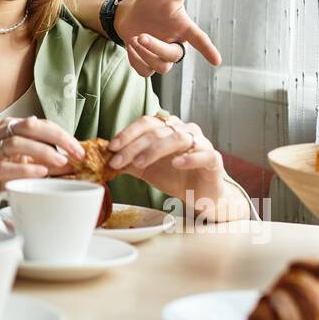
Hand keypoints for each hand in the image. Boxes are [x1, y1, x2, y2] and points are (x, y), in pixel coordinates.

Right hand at [0, 116, 85, 219]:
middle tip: (76, 153)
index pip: (40, 124)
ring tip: (61, 163)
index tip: (80, 149)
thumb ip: (45, 164)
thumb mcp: (23, 166)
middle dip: (57, 138)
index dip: (62, 134)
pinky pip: (4, 166)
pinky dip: (24, 169)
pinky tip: (39, 173)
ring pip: (16, 142)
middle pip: (29, 126)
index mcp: (9, 129)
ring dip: (42, 152)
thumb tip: (72, 165)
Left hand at [106, 113, 229, 204]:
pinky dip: (189, 157)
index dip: (127, 133)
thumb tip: (105, 158)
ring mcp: (201, 143)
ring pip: (178, 138)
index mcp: (168, 129)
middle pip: (158, 130)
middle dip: (134, 146)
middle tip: (118, 161)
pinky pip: (204, 154)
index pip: (146, 122)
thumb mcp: (146, 170)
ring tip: (140, 163)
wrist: (201, 196)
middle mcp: (184, 131)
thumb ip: (128, 162)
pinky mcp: (214, 159)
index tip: (111, 147)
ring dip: (156, 150)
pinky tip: (176, 163)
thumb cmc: (175, 178)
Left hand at [114, 0, 223, 76]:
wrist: (129, 11)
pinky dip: (137, 61)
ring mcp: (161, 55)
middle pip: (174, 56)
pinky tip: (131, 47)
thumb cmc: (153, 1)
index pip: (199, 40)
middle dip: (156, 47)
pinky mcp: (148, 62)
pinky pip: (145, 73)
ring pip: (162, 68)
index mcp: (184, 28)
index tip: (216, 60)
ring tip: (135, 38)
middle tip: (141, 35)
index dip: (208, 49)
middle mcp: (175, 43)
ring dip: (145, 54)